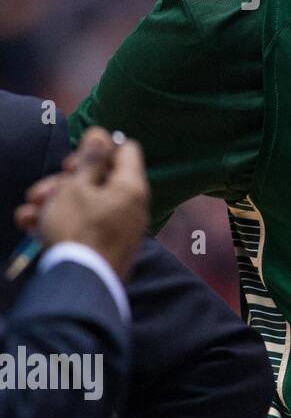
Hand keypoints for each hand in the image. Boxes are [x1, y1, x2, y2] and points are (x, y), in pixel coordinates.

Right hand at [15, 127, 148, 279]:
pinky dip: (60, 222)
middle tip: (43, 190)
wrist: (78, 283)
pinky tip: (31, 225)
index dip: (100, 148)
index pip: (126, 150)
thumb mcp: (77, 187)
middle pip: (101, 178)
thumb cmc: (77, 230)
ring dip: (54, 202)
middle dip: (65, 180)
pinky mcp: (107, 245)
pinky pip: (85, 224)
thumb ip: (91, 159)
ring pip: (86, 202)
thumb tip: (103, 133)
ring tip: (30, 211)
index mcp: (132, 187)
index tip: (74, 159)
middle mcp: (133, 206)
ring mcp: (122, 227)